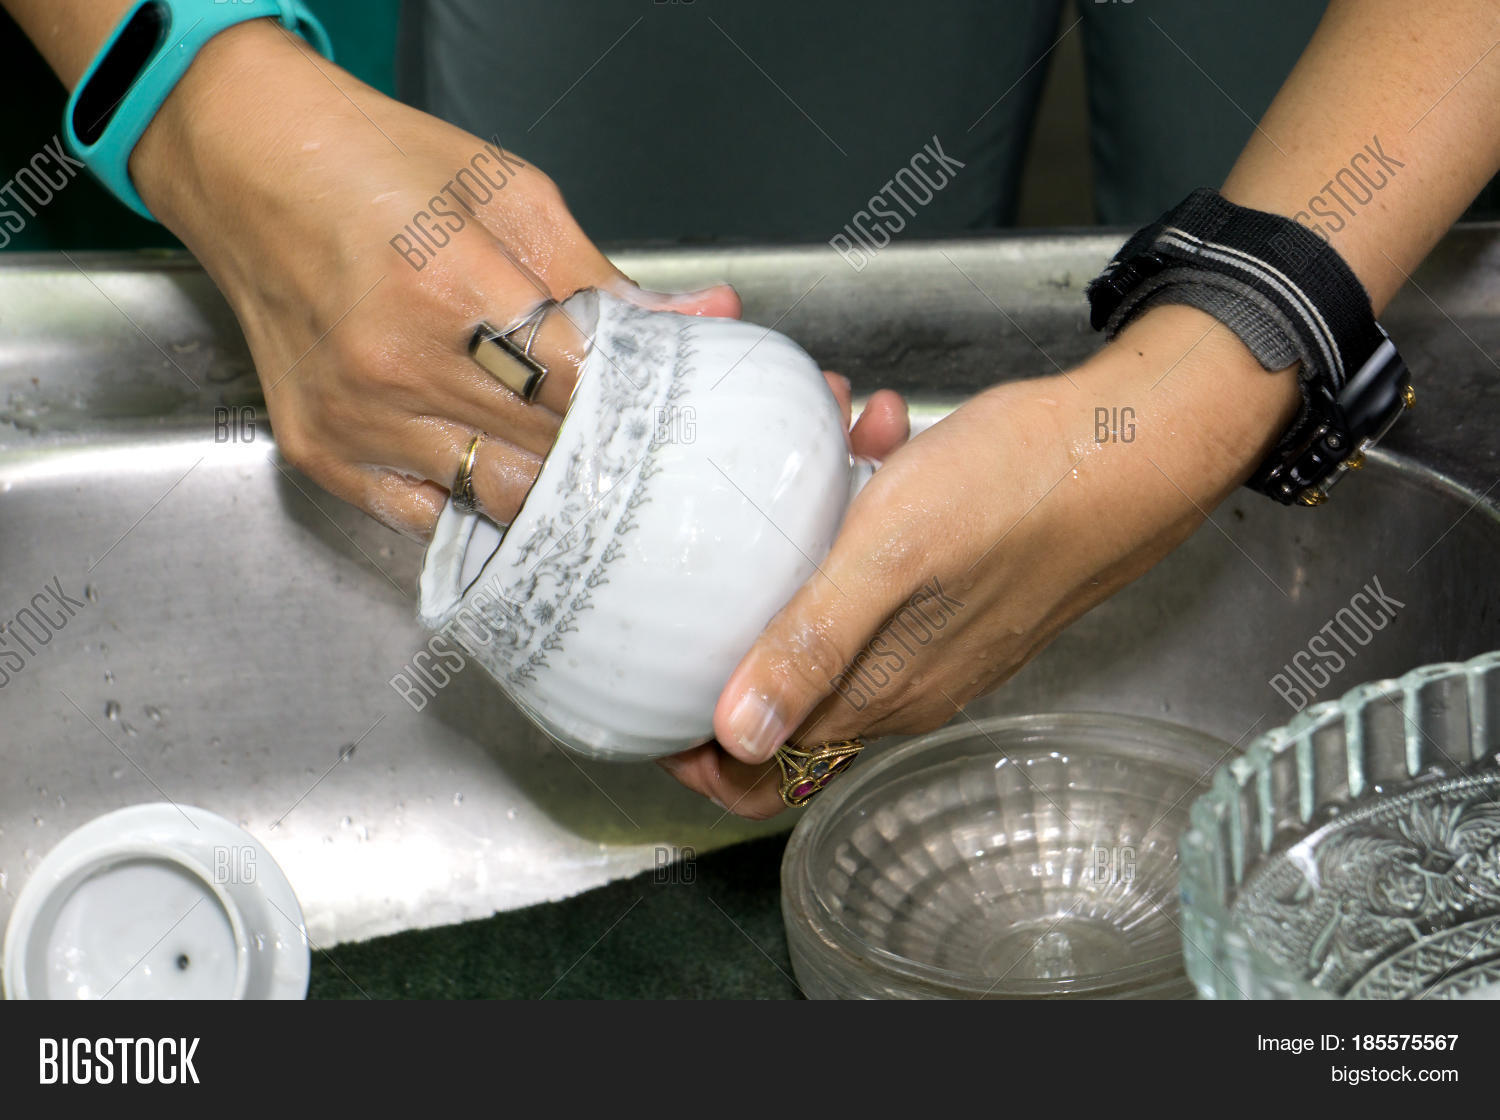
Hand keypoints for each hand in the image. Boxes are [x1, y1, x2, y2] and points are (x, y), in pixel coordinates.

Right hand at [130, 20, 737, 537]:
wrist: (250, 167)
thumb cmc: (380, 165)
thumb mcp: (507, 192)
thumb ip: (602, 276)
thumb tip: (702, 322)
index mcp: (451, 284)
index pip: (585, 386)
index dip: (639, 403)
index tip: (668, 409)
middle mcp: (397, 366)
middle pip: (550, 450)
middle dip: (607, 447)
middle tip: (639, 443)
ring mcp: (356, 421)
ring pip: (500, 497)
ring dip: (551, 486)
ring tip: (574, 460)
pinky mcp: (324, 455)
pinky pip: (428, 518)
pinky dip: (475, 503)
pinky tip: (499, 472)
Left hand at [661, 304, 1299, 817]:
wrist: (1138, 442)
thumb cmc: (1024, 488)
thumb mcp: (892, 557)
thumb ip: (811, 646)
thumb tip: (737, 739)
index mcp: (882, 693)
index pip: (765, 771)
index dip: (698, 746)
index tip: (652, 681)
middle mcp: (905, 681)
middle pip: (786, 680)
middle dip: (746, 606)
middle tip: (733, 526)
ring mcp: (933, 636)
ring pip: (830, 605)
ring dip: (811, 537)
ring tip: (836, 449)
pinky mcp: (955, 589)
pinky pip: (877, 565)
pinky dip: (864, 505)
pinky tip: (881, 440)